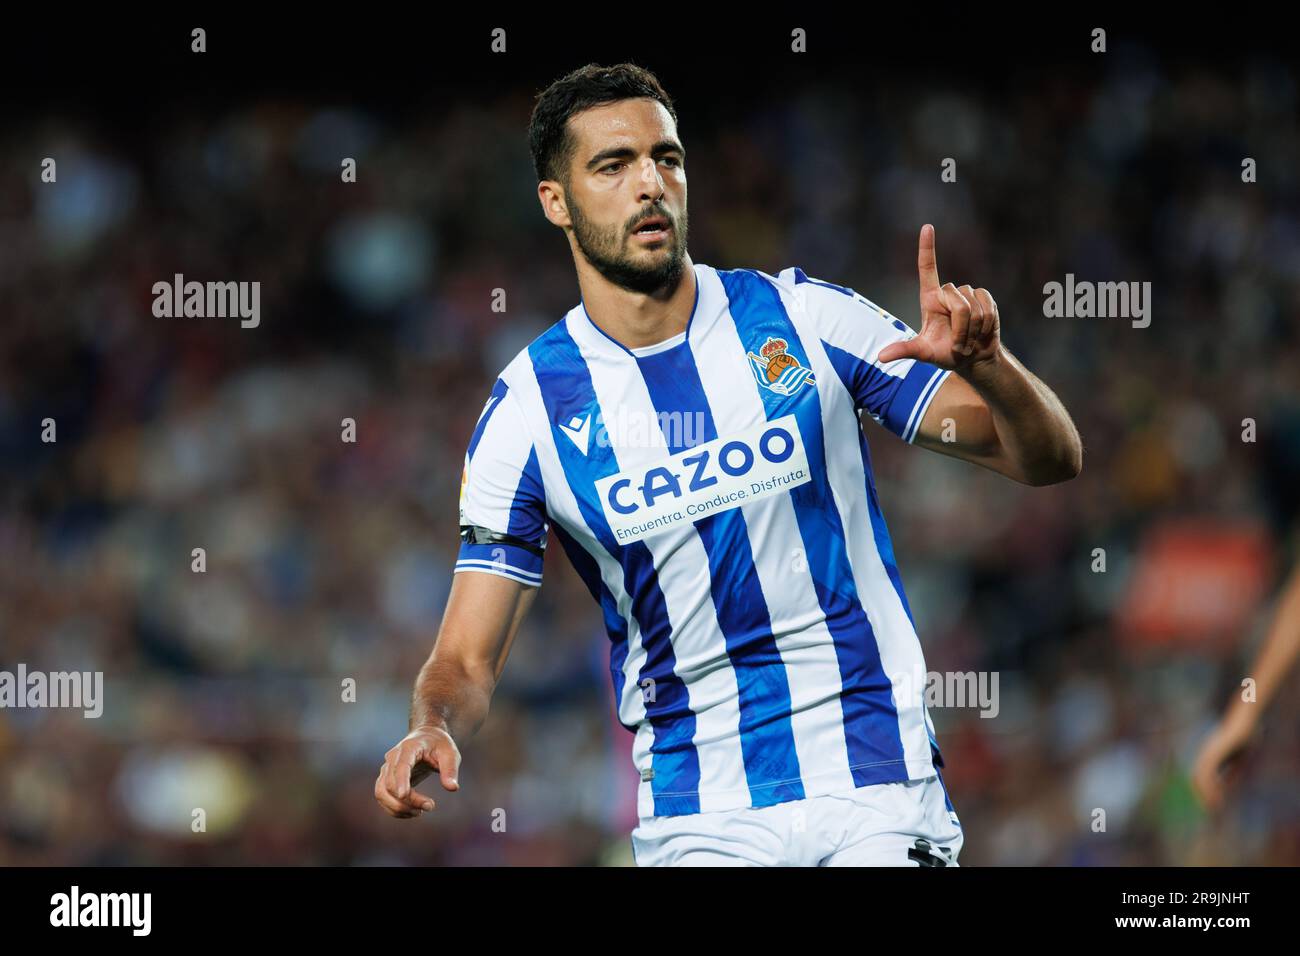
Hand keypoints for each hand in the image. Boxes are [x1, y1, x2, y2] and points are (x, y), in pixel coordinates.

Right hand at [375, 725, 461, 817]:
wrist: (427, 737)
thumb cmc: (439, 744)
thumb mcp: (450, 753)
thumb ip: (450, 770)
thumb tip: (453, 788)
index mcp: (409, 748)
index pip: (401, 765)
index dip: (401, 780)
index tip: (404, 795)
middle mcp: (393, 757)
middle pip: (390, 783)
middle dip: (407, 800)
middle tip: (430, 806)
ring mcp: (387, 768)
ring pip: (381, 792)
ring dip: (397, 807)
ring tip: (419, 812)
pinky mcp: (386, 779)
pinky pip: (382, 796)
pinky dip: (394, 808)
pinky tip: (412, 811)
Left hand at [877, 224, 1000, 370]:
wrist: (973, 358)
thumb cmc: (945, 354)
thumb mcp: (923, 353)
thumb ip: (903, 350)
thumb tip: (880, 357)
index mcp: (930, 298)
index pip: (927, 268)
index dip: (927, 248)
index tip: (927, 227)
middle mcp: (948, 292)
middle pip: (957, 302)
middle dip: (959, 328)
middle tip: (957, 343)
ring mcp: (967, 294)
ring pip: (972, 307)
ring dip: (972, 330)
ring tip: (968, 338)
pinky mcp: (985, 298)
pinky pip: (987, 306)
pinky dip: (985, 325)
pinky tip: (982, 331)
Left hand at [1190, 709, 1256, 812]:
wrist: (1244, 724)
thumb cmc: (1243, 739)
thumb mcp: (1238, 761)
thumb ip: (1231, 773)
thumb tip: (1227, 788)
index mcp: (1209, 756)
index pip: (1200, 777)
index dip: (1204, 791)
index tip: (1211, 804)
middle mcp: (1205, 755)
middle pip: (1196, 778)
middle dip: (1201, 794)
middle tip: (1209, 810)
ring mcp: (1207, 753)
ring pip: (1200, 776)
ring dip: (1205, 792)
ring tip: (1212, 806)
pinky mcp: (1213, 752)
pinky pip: (1207, 771)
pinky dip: (1210, 784)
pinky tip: (1216, 794)